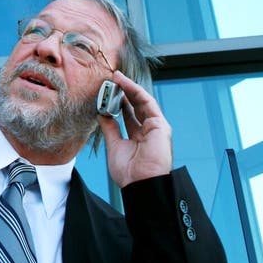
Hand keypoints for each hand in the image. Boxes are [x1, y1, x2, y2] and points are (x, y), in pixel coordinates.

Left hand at [98, 70, 171, 188]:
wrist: (140, 185)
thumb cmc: (129, 173)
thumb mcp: (115, 146)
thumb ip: (110, 129)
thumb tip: (102, 114)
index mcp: (137, 137)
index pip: (128, 115)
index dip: (118, 103)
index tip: (107, 93)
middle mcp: (148, 131)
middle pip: (135, 106)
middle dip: (123, 92)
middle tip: (111, 80)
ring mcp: (155, 127)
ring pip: (141, 101)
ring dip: (129, 88)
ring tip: (116, 77)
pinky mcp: (160, 125)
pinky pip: (147, 103)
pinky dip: (136, 91)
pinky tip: (124, 83)